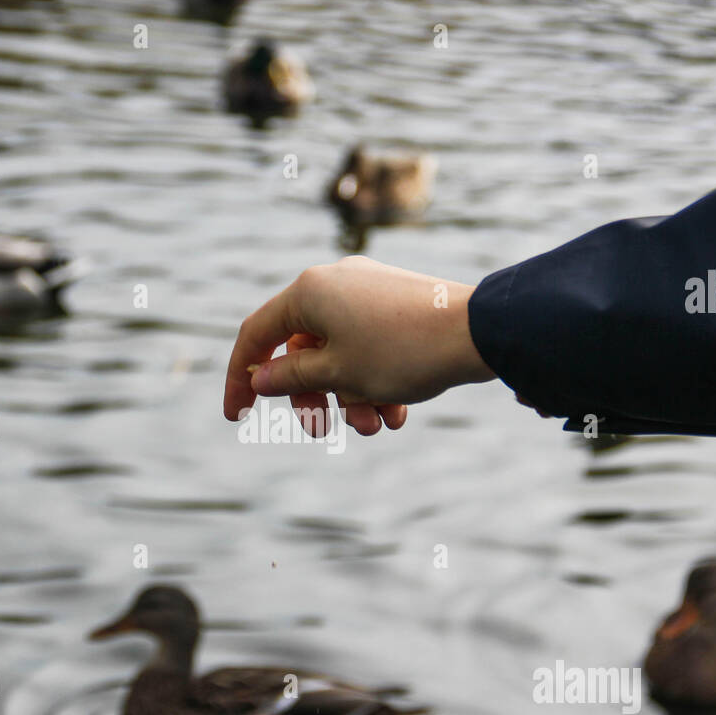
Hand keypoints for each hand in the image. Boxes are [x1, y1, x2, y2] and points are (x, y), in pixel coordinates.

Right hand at [222, 256, 496, 435]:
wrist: (478, 333)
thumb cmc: (402, 351)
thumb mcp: (338, 374)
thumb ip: (292, 377)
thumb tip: (262, 379)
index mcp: (308, 292)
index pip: (256, 335)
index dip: (241, 377)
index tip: (237, 415)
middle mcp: (333, 284)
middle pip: (301, 350)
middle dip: (314, 397)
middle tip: (325, 429)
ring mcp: (367, 292)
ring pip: (339, 355)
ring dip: (350, 397)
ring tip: (378, 426)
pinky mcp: (395, 304)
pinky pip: (369, 347)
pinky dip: (375, 382)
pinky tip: (398, 413)